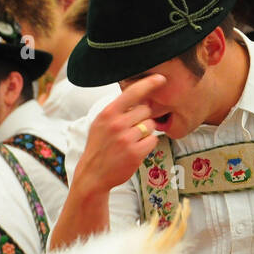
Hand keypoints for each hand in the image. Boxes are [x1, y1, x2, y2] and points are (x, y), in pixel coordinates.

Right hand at [72, 75, 165, 194]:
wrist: (93, 174)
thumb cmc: (99, 147)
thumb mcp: (101, 123)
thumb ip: (117, 110)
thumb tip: (141, 97)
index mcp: (108, 113)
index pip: (132, 92)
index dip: (149, 84)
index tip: (161, 78)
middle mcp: (117, 124)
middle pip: (146, 110)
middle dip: (143, 118)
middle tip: (131, 130)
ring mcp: (126, 139)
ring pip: (150, 125)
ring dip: (145, 132)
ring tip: (131, 141)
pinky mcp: (135, 153)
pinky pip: (153, 140)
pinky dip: (147, 144)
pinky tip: (135, 149)